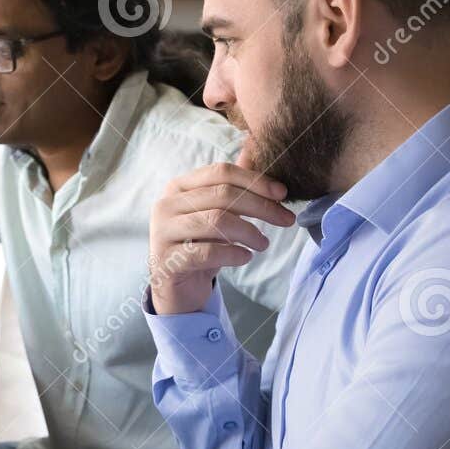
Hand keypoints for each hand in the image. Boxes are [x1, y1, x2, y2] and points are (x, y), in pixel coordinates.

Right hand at [149, 141, 294, 314]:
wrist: (176, 287)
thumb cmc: (200, 245)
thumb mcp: (215, 214)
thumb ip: (232, 189)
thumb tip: (260, 161)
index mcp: (179, 187)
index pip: (220, 172)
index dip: (255, 180)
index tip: (282, 194)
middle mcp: (166, 204)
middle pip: (222, 195)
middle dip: (261, 206)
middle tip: (286, 220)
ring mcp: (163, 232)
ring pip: (216, 221)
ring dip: (250, 232)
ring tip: (264, 243)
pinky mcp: (167, 260)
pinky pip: (207, 252)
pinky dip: (233, 254)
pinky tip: (245, 257)